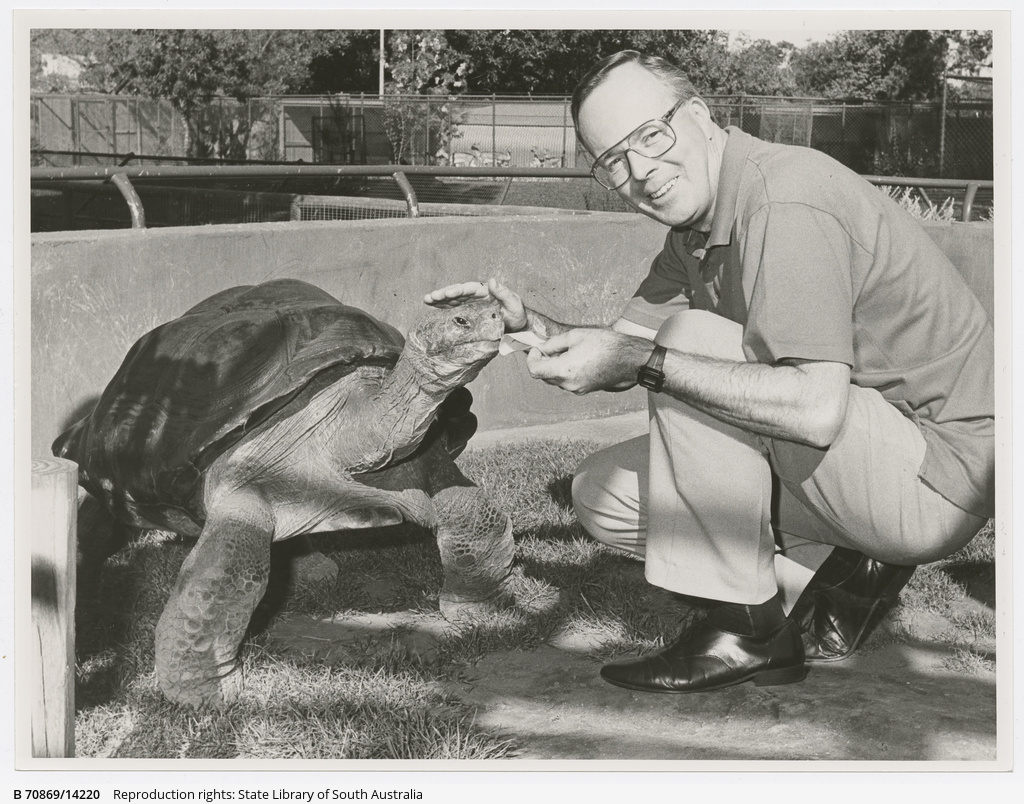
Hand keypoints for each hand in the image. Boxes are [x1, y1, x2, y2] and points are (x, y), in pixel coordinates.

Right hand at [424, 278, 527, 331]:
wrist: (517, 326)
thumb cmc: (517, 315)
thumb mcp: (514, 304)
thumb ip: (505, 293)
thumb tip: (493, 280)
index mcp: (485, 291)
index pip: (469, 288)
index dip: (458, 290)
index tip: (448, 293)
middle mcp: (475, 295)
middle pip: (457, 292)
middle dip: (443, 294)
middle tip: (430, 297)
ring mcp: (470, 304)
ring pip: (452, 300)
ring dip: (439, 299)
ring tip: (426, 300)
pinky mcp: (467, 313)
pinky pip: (453, 309)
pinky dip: (442, 307)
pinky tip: (431, 306)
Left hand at [526, 327, 654, 393]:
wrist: (629, 359)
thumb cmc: (605, 344)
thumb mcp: (575, 336)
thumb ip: (553, 343)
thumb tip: (541, 348)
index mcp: (564, 370)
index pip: (534, 370)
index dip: (531, 358)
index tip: (537, 348)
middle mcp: (568, 384)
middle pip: (544, 376)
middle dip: (543, 361)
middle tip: (550, 347)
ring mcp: (577, 389)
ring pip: (555, 379)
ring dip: (554, 367)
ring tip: (567, 351)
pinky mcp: (584, 390)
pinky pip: (567, 382)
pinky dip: (565, 371)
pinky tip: (576, 359)